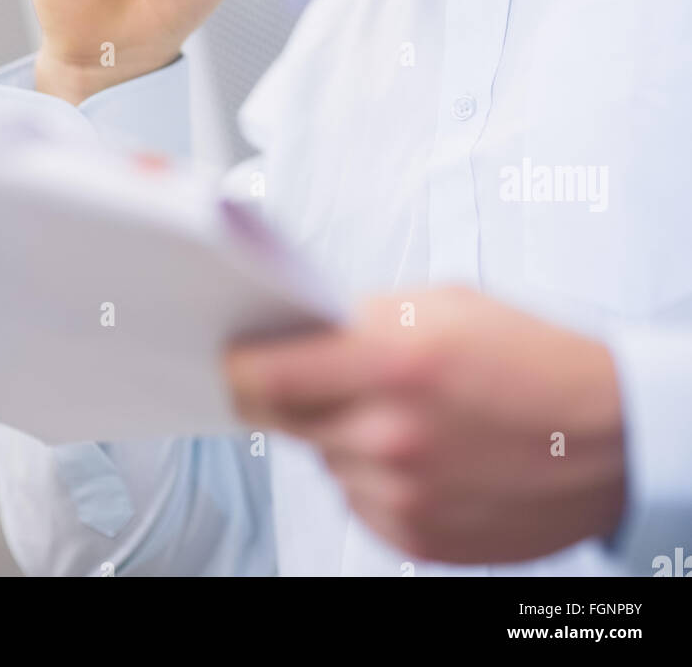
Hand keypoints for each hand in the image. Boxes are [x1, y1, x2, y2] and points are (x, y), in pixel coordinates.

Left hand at [224, 286, 625, 562]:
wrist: (609, 436)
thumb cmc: (532, 358)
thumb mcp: (442, 304)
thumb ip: (359, 318)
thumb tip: (295, 332)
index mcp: (392, 359)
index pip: (262, 376)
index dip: (237, 366)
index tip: (231, 358)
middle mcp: (390, 434)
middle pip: (283, 420)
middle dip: (289, 394)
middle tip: (318, 375)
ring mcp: (401, 494)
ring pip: (321, 459)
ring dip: (338, 435)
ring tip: (399, 411)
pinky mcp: (416, 537)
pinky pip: (357, 499)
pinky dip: (371, 475)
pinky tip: (421, 451)